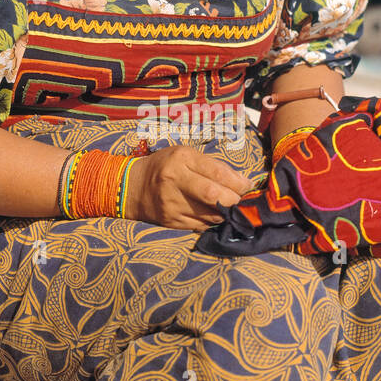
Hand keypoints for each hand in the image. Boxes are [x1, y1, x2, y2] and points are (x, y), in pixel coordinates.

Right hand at [124, 145, 253, 230]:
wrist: (131, 187)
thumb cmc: (165, 166)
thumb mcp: (186, 155)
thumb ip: (213, 166)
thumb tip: (242, 182)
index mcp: (182, 159)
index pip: (217, 173)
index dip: (238, 183)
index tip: (249, 186)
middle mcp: (175, 180)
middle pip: (214, 196)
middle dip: (234, 201)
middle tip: (243, 201)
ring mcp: (172, 204)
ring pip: (210, 215)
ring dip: (226, 213)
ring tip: (231, 207)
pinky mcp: (171, 221)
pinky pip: (201, 225)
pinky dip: (212, 221)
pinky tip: (215, 215)